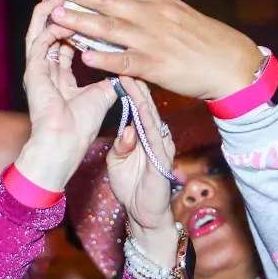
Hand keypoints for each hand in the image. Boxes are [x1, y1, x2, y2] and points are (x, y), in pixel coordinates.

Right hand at [15, 0, 117, 192]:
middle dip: (61, 2)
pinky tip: (61, 13)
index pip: (67, 35)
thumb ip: (112, 77)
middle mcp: (47, 65)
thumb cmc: (81, 126)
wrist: (65, 144)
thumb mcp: (102, 95)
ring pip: (41, 27)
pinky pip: (40, 40)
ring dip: (50, 6)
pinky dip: (50, 25)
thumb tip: (127, 65)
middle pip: (51, 25)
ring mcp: (38, 67)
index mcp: (60, 71)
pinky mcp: (33, 71)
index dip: (76, 16)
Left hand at [50, 0, 262, 100]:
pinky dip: (103, 58)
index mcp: (160, 2)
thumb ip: (157, 9)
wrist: (232, 64)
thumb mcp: (182, 15)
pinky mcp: (155, 66)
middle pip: (109, 0)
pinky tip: (85, 55)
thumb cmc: (209, 41)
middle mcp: (153, 17)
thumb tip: (136, 2)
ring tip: (58, 15)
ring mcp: (152, 41)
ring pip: (110, 28)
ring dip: (82, 20)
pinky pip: (124, 61)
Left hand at [106, 79, 178, 267]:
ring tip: (133, 77)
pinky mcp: (161, 160)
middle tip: (125, 62)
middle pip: (146, 105)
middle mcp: (155, 137)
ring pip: (151, 116)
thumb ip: (121, 144)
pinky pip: (154, 137)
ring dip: (142, 97)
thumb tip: (126, 130)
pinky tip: (143, 108)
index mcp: (143, 135)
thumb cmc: (132, 187)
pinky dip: (148, 122)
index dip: (128, 87)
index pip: (136, 105)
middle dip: (136, 84)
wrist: (144, 215)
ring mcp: (160, 147)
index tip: (116, 67)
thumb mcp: (119, 161)